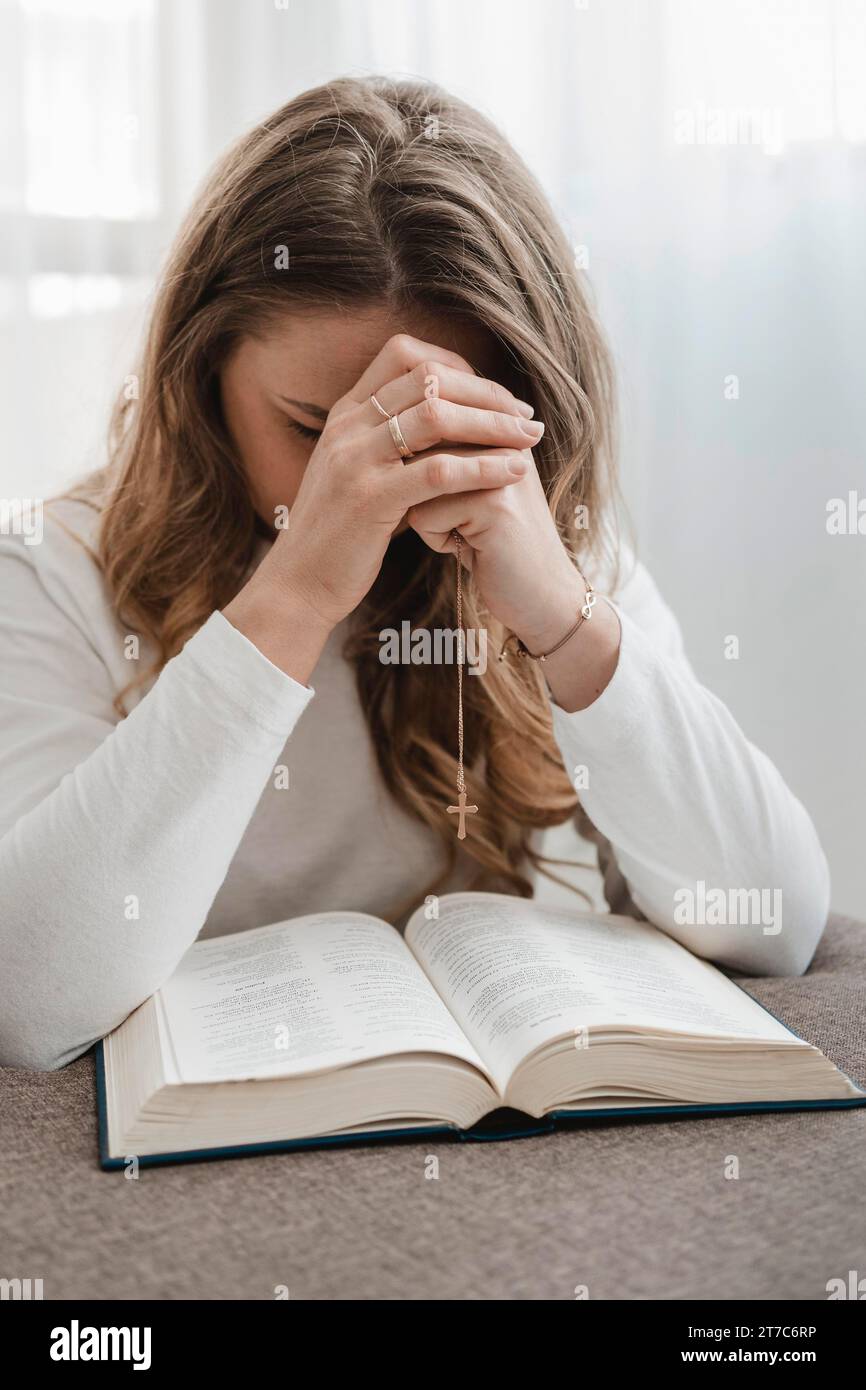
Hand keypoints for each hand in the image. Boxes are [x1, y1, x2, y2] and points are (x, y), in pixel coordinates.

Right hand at [254, 333, 541, 629]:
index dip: (455, 364)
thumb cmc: (340, 537)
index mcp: (345, 415)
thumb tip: (445, 425)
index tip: (493, 393)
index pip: (403, 355)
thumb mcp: (358, 476)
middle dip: (486, 392)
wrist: (299, 585)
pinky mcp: (369, 500)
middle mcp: (347, 428)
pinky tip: (514, 472)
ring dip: (492, 423)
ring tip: (529, 437)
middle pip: (428, 379)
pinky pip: (438, 471)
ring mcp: (355, 461)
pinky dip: (483, 467)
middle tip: (526, 413)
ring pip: (436, 417)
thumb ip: (391, 446)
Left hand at [405, 425, 621, 711]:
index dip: (427, 472)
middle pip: (416, 450)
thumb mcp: (468, 488)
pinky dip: (437, 539)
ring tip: (471, 532)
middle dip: (424, 493)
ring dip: (430, 517)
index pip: (424, 425)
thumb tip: (387, 427)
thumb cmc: (495, 544)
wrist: (542, 595)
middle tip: (468, 519)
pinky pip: (421, 514)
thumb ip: (441, 452)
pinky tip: (474, 547)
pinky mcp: (492, 501)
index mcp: (496, 423)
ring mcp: (499, 465)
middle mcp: (501, 434)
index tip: (465, 497)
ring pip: (413, 481)